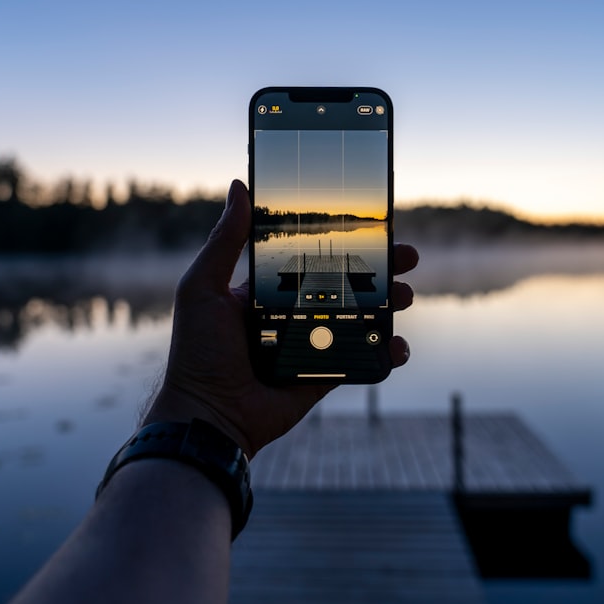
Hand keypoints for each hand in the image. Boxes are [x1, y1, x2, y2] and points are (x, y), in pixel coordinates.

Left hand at [145, 179, 417, 458]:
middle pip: (348, 282)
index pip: (313, 255)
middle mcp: (294, 313)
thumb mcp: (202, 287)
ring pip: (363, 317)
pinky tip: (396, 344)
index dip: (345, 239)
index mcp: (268, 288)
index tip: (373, 223)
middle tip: (406, 257)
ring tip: (404, 296)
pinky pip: (364, 359)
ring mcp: (313, 344)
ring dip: (390, 304)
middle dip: (381, 268)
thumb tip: (239, 186)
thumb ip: (225, 240)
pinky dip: (386, 352)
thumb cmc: (197, 351)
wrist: (208, 416)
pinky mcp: (326, 374)